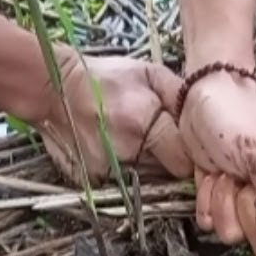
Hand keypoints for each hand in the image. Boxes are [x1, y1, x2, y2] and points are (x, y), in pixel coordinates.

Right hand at [37, 50, 193, 185]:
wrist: (52, 88)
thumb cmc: (102, 78)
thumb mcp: (148, 73)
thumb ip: (180, 95)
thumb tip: (202, 117)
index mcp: (143, 122)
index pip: (184, 161)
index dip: (191, 157)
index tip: (190, 149)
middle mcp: (125, 150)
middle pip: (167, 173)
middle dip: (171, 160)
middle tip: (164, 141)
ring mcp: (106, 169)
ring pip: (146, 180)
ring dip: (149, 166)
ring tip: (138, 141)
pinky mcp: (91, 179)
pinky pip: (122, 182)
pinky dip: (126, 170)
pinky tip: (117, 148)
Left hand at [179, 70, 255, 255]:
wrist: (204, 94)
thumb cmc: (238, 114)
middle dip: (247, 213)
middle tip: (241, 178)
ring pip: (237, 234)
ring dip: (224, 203)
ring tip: (226, 170)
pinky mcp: (230, 202)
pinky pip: (214, 224)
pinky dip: (208, 201)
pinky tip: (212, 174)